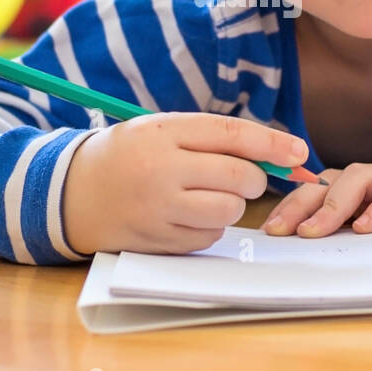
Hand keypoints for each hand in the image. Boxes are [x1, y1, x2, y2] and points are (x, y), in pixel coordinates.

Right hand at [62, 111, 309, 254]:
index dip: (272, 143)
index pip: (231, 134)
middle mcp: (160, 170)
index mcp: (163, 132)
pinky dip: (209, 228)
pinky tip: (186, 215)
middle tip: (240, 177)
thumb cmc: (129, 155)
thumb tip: (280, 155)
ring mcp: (158, 208)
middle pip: (238, 177)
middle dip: (252, 179)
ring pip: (228, 211)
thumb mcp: (161, 130)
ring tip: (206, 195)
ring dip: (231, 205)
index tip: (300, 153)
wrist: (71, 192)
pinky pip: (209, 238)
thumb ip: (213, 138)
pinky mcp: (157, 240)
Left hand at [262, 157, 371, 237]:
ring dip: (331, 206)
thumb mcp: (355, 225)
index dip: (286, 209)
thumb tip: (294, 251)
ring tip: (315, 231)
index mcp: (335, 187)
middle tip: (282, 231)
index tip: (269, 231)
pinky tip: (365, 227)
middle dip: (298, 207)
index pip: (304, 193)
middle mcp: (353, 178)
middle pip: (320, 185)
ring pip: (351, 180)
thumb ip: (331, 231)